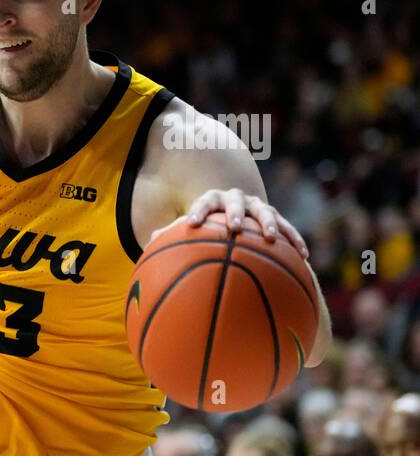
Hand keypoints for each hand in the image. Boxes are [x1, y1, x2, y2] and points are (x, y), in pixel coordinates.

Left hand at [149, 187, 308, 257]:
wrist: (236, 214)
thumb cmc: (207, 226)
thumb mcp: (192, 228)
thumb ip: (174, 234)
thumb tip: (150, 243)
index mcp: (212, 200)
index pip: (204, 201)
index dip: (198, 211)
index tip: (191, 223)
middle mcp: (236, 199)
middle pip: (234, 201)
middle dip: (234, 212)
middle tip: (233, 227)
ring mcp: (258, 207)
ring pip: (265, 211)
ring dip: (268, 223)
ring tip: (272, 239)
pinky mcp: (277, 218)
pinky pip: (289, 229)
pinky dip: (295, 240)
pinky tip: (304, 256)